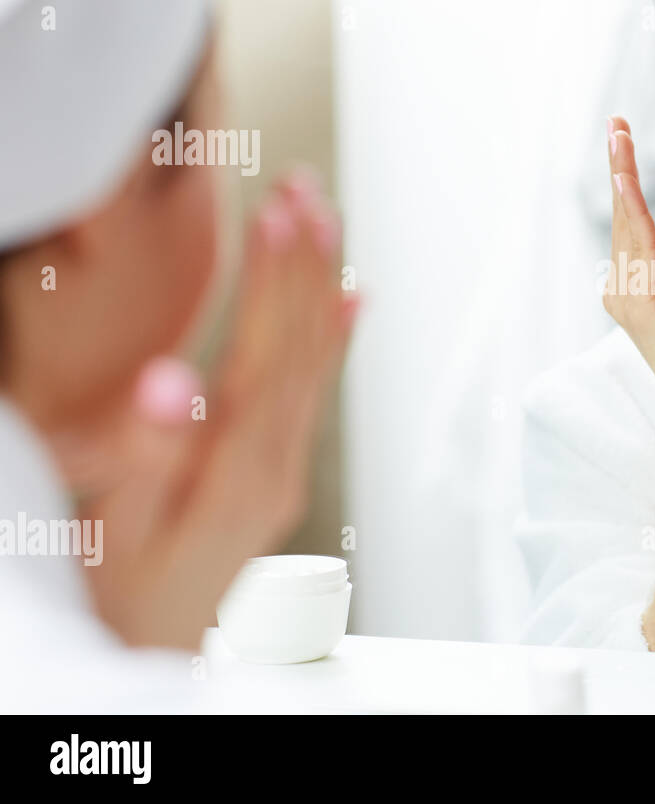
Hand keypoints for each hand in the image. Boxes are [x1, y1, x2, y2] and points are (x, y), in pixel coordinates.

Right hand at [70, 170, 357, 650]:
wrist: (145, 655)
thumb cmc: (119, 594)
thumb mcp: (113, 529)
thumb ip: (142, 457)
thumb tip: (173, 379)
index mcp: (238, 470)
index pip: (269, 352)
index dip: (276, 278)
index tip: (279, 209)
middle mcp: (276, 465)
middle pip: (304, 346)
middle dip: (307, 262)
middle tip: (306, 188)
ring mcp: (282, 470)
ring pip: (316, 361)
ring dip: (320, 284)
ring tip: (322, 216)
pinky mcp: (276, 475)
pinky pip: (318, 393)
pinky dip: (335, 338)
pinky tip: (352, 299)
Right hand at [603, 116, 654, 416]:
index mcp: (641, 284)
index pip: (633, 222)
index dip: (627, 180)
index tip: (623, 139)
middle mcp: (626, 289)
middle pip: (621, 216)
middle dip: (617, 167)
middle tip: (615, 123)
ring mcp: (630, 299)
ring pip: (625, 226)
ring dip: (620, 179)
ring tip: (617, 138)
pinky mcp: (643, 308)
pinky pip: (637, 250)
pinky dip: (632, 215)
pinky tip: (626, 183)